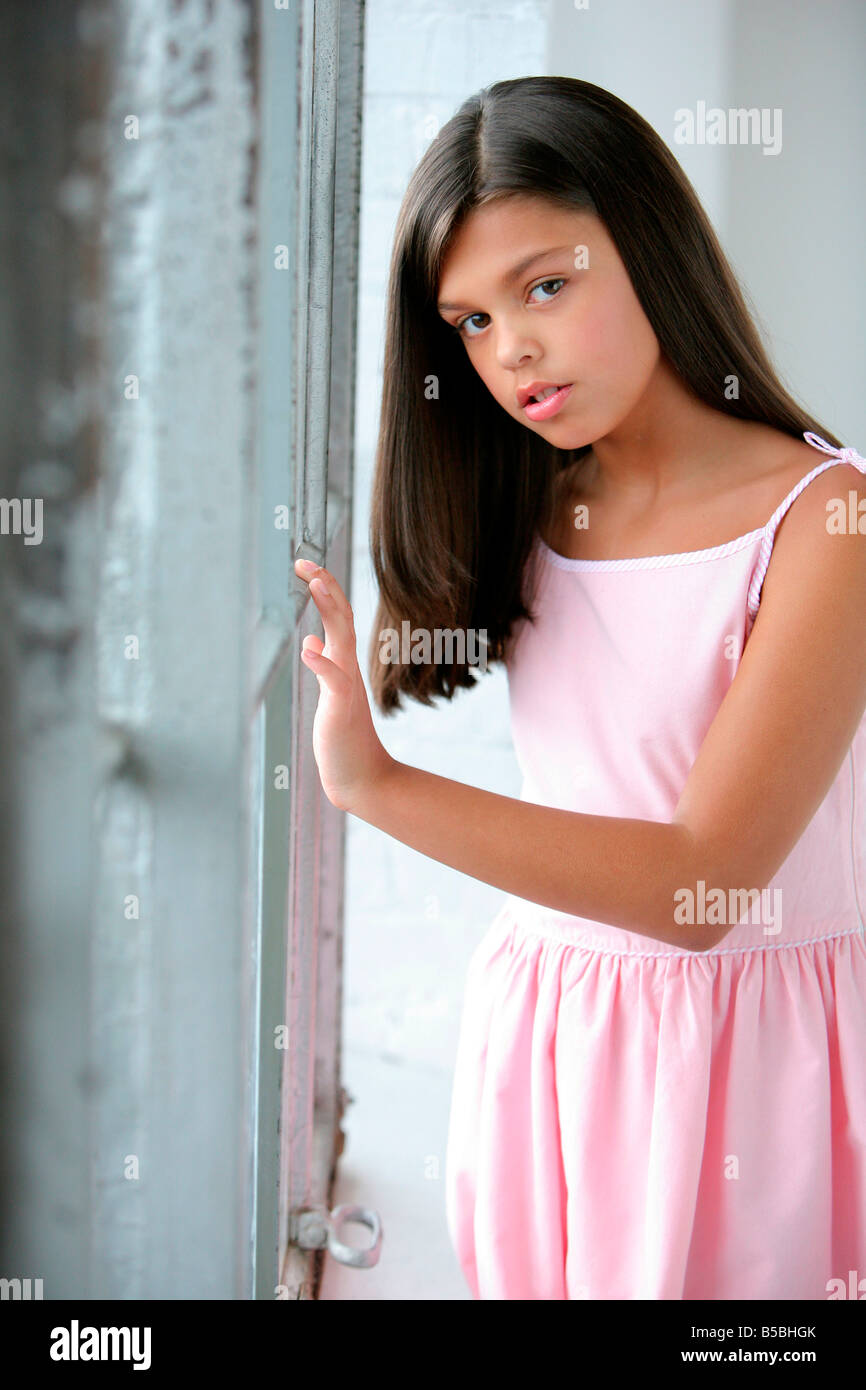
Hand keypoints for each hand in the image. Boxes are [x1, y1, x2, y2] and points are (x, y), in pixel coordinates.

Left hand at [294, 557, 396, 813]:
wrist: (359, 775)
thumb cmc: (343, 736)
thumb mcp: (330, 694)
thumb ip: (325, 667)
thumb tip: (311, 640)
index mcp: (342, 663)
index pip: (336, 615)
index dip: (324, 588)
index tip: (306, 565)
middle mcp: (347, 668)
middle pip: (341, 617)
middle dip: (326, 587)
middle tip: (307, 562)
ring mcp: (346, 686)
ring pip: (341, 639)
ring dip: (330, 610)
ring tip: (316, 585)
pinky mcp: (342, 708)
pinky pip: (334, 681)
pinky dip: (322, 663)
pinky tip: (308, 648)